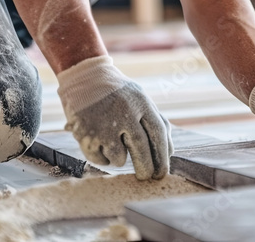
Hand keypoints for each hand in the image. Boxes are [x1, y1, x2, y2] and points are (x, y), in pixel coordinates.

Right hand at [56, 56, 172, 179]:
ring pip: (119, 158)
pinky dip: (103, 158)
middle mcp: (124, 113)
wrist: (85, 78)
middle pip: (141, 149)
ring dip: (120, 160)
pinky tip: (100, 144)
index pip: (158, 134)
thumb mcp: (140, 98)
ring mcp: (104, 125)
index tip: (162, 173)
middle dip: (146, 168)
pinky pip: (100, 159)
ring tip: (115, 146)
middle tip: (146, 177)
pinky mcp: (86, 135)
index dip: (162, 157)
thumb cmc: (118, 93)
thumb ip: (155, 121)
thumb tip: (169, 152)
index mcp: (140, 103)